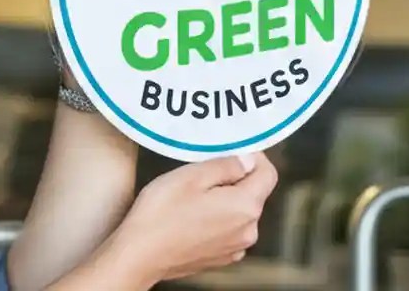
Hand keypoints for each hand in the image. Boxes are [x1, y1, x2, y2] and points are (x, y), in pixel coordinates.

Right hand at [99, 153, 278, 287]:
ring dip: (224, 200)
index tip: (235, 148)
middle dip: (235, 179)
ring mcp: (235, 248)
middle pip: (253, 194)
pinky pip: (227, 230)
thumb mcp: (191, 176)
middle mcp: (248, 230)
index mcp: (245, 206)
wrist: (140, 255)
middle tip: (202, 170)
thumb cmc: (161, 213)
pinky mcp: (220, 258)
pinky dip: (216, 220)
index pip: (268, 174)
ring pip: (238, 213)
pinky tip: (190, 217)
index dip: (255, 157)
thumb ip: (226, 165)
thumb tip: (247, 160)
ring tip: (192, 195)